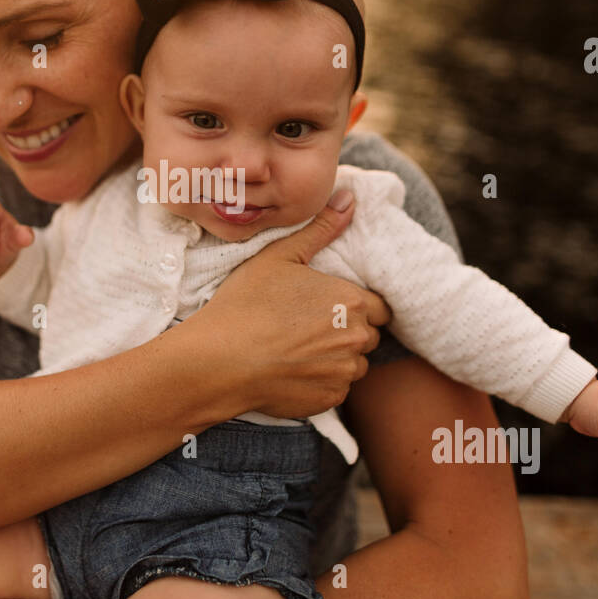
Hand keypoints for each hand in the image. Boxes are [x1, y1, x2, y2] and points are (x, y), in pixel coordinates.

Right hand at [180, 190, 390, 419]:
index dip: (355, 305)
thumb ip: (321, 229)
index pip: (379, 306)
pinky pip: (335, 389)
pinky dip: (320, 382)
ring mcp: (343, 373)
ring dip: (336, 358)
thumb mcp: (280, 256)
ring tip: (298, 349)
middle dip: (347, 331)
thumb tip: (351, 198)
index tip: (327, 306)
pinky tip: (291, 370)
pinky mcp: (329, 400)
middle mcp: (356, 339)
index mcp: (351, 300)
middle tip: (308, 326)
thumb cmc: (246, 304)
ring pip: (353, 364)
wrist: (218, 361)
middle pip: (368, 336)